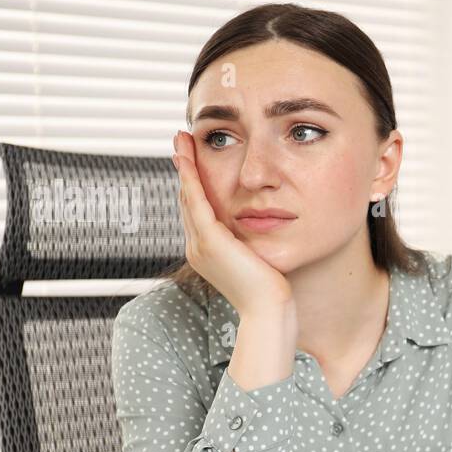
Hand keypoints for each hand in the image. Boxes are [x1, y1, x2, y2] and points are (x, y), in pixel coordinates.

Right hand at [171, 130, 291, 316]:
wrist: (268, 310)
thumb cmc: (270, 290)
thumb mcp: (255, 258)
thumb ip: (248, 241)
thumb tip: (255, 225)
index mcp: (207, 252)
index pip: (196, 210)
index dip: (193, 183)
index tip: (192, 159)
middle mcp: (198, 248)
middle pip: (187, 200)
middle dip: (183, 169)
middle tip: (181, 141)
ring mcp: (200, 245)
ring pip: (188, 197)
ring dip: (183, 166)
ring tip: (181, 141)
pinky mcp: (210, 241)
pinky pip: (196, 202)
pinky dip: (191, 178)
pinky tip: (188, 159)